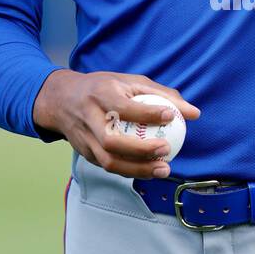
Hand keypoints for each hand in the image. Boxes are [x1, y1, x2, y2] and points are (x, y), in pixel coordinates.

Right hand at [33, 69, 199, 177]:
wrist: (61, 100)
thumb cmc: (104, 88)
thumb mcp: (129, 82)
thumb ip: (162, 95)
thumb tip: (194, 113)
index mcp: (99, 93)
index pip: (123, 106)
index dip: (147, 112)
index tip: (171, 116)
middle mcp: (88, 117)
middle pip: (111, 140)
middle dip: (141, 149)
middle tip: (167, 150)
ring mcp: (83, 138)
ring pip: (108, 160)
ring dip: (137, 169)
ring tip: (164, 169)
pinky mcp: (84, 153)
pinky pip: (108, 166)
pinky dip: (130, 171)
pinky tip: (151, 171)